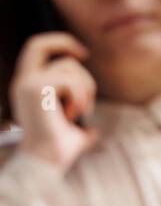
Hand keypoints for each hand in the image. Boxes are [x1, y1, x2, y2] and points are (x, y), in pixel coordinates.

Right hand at [9, 33, 99, 173]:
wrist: (46, 162)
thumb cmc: (59, 150)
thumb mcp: (73, 130)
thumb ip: (78, 124)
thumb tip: (92, 132)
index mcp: (28, 87)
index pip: (35, 49)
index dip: (59, 43)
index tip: (82, 53)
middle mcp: (22, 82)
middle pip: (39, 44)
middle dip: (66, 47)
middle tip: (86, 58)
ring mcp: (26, 84)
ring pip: (69, 67)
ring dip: (85, 90)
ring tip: (78, 113)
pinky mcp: (35, 89)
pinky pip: (70, 81)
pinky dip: (80, 98)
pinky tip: (72, 115)